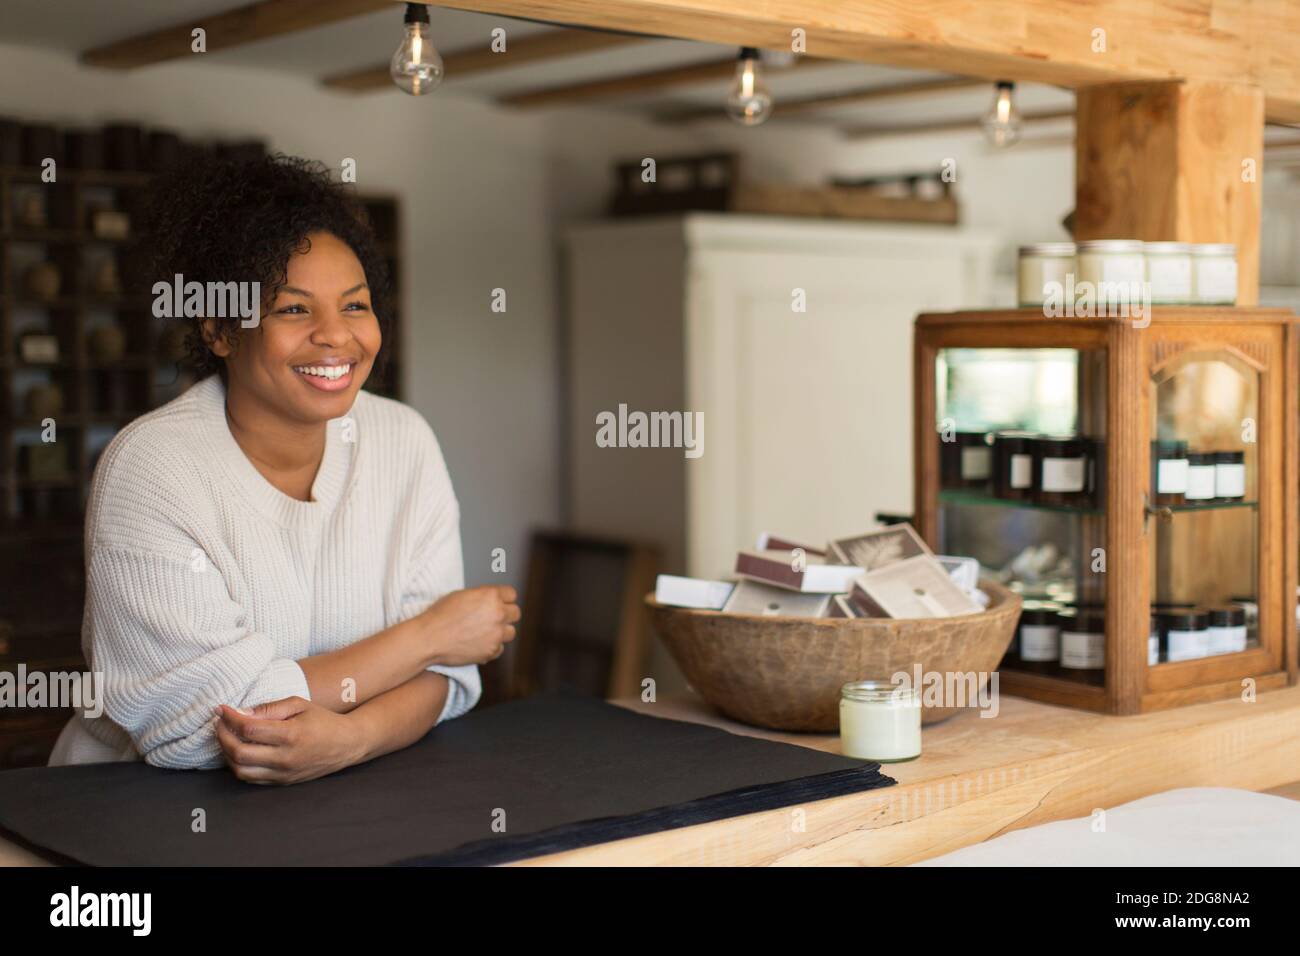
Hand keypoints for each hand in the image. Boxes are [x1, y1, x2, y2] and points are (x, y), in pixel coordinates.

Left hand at [214, 698, 364, 784]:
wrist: (347, 745)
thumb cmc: (322, 720)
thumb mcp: (299, 705)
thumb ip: (269, 708)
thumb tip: (241, 713)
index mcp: (290, 734)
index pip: (248, 728)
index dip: (229, 717)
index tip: (221, 708)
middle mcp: (285, 757)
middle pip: (238, 752)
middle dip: (222, 736)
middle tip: (220, 723)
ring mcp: (283, 773)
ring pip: (241, 770)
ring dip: (227, 753)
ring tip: (227, 737)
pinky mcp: (282, 782)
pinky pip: (251, 778)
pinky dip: (239, 766)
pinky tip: (239, 751)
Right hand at [424, 585, 519, 666]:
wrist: (429, 638)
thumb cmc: (440, 615)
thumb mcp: (462, 595)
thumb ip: (482, 597)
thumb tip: (490, 601)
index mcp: (491, 596)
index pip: (511, 594)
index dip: (503, 598)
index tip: (498, 603)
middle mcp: (498, 614)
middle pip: (515, 613)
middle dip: (506, 615)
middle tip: (492, 618)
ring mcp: (496, 634)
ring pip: (511, 632)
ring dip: (501, 632)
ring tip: (485, 632)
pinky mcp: (491, 651)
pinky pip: (500, 648)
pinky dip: (492, 647)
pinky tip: (478, 644)